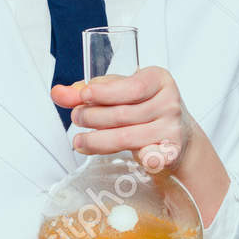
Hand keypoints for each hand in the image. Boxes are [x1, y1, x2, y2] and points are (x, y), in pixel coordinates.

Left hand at [52, 66, 195, 172]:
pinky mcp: (171, 152)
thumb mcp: (122, 93)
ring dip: (96, 141)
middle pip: (123, 113)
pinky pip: (149, 157)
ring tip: (79, 141)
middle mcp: (169, 102)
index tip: (83, 96)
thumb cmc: (145, 109)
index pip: (131, 86)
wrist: (180, 137)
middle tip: (76, 118)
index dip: (104, 92)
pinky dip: (137, 159)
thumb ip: (90, 91)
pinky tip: (116, 156)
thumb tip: (58, 93)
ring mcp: (172, 128)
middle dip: (92, 117)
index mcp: (158, 79)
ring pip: (126, 137)